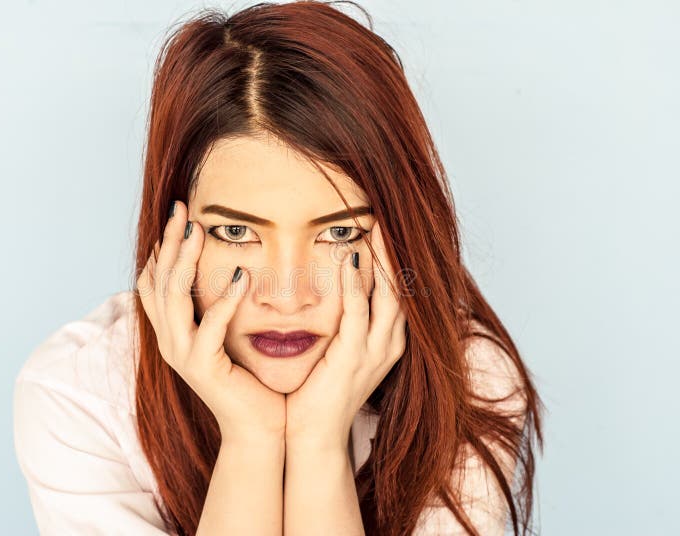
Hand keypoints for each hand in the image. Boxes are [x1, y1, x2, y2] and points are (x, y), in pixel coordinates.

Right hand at [136, 200, 285, 444]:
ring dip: (186, 260)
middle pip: (157, 281)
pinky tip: (241, 275)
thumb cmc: (249, 379)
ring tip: (201, 230)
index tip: (178, 215)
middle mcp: (169, 341)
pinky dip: (224, 299)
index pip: (153, 282)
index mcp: (173, 333)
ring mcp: (182, 355)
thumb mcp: (227, 336)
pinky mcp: (203, 367)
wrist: (259, 426)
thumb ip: (219, 307)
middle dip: (169, 242)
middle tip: (182, 209)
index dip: (161, 247)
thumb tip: (230, 267)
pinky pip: (209, 326)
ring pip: (173, 297)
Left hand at [285, 221, 407, 450]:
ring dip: (380, 260)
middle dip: (393, 253)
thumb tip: (331, 292)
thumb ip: (341, 324)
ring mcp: (374, 353)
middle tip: (384, 218)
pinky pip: (358, 313)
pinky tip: (348, 259)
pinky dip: (354, 284)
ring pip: (387, 296)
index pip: (397, 293)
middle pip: (400, 289)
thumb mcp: (336, 352)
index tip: (382, 230)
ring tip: (372, 227)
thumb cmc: (317, 392)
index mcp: (386, 342)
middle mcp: (388, 345)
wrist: (311, 436)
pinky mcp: (352, 359)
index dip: (393, 262)